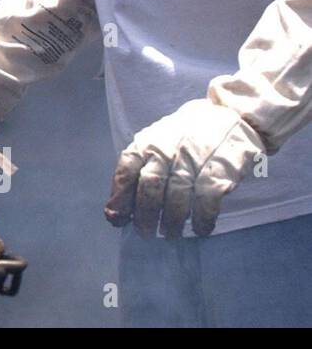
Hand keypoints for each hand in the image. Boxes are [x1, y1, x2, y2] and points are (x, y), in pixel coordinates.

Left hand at [105, 98, 264, 237]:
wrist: (232, 114)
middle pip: (150, 188)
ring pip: (177, 197)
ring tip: (171, 234)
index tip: (117, 219)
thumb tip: (116, 209)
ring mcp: (194, 158)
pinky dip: (203, 219)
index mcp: (147, 143)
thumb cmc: (186, 135)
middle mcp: (167, 149)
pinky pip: (207, 201)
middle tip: (146, 233)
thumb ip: (139, 170)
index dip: (119, 198)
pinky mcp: (221, 168)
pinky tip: (201, 228)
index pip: (126, 171)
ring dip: (173, 222)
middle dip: (145, 216)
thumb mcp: (157, 142)